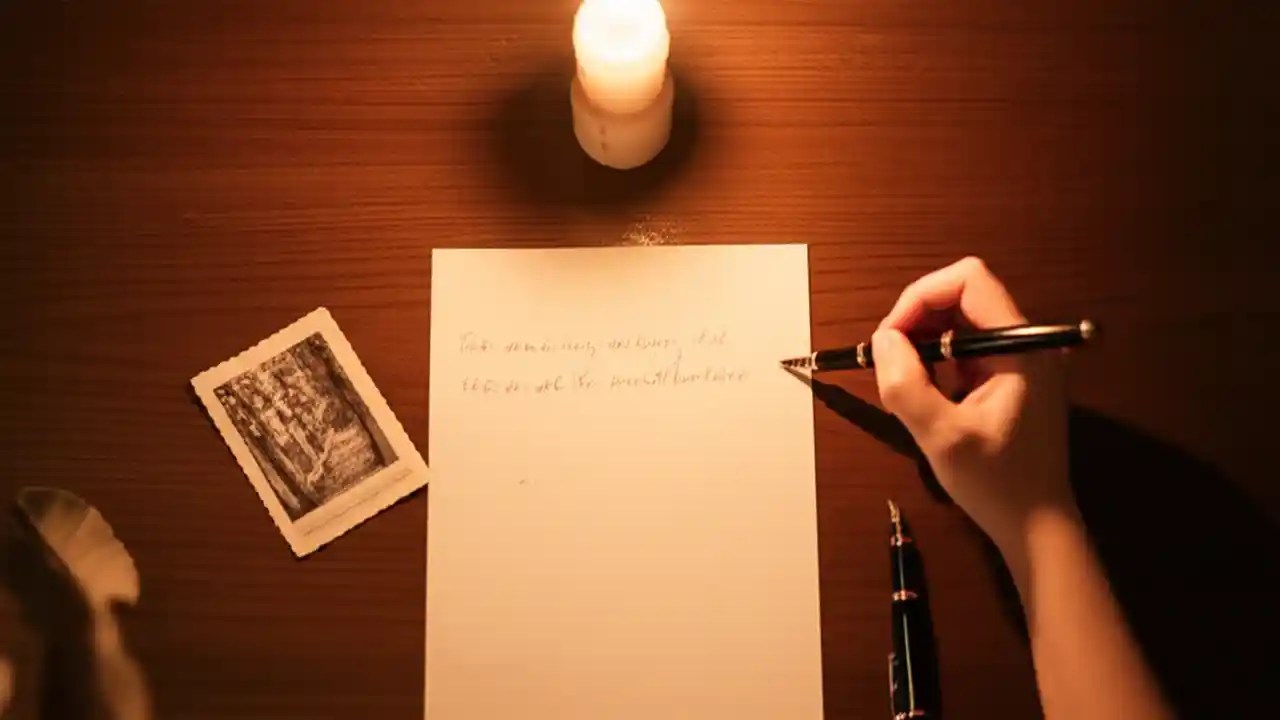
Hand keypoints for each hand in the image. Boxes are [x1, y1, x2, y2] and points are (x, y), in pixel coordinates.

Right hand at [871, 257, 1076, 551]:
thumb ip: (907, 385)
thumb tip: (883, 340)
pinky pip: (966, 348)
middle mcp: (1026, 342)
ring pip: (960, 320)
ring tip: (902, 379)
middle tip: (888, 360)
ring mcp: (1021, 360)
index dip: (921, 297)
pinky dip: (936, 359)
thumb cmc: (997, 484)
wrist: (1037, 525)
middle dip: (916, 318)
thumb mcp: (942, 437)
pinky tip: (923, 392)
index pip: (969, 281)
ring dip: (923, 339)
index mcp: (1022, 348)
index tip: (891, 337)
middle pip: (962, 296)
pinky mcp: (1011, 377)